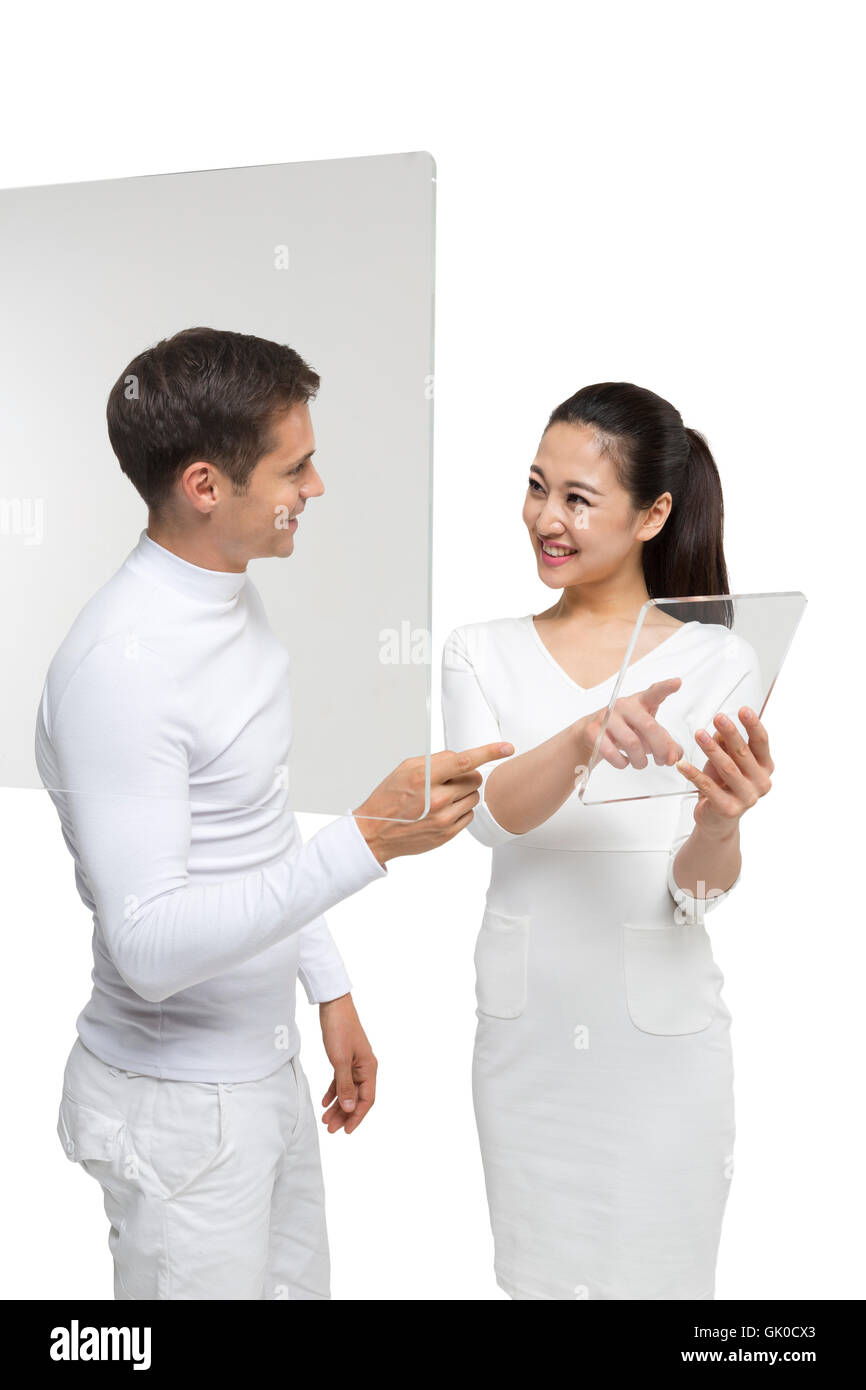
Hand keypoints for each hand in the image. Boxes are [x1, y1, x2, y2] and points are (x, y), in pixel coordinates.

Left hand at [318, 994, 376, 1134]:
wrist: (333, 1006)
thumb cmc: (340, 1029)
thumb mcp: (340, 1060)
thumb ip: (344, 1085)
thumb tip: (350, 1108)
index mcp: (369, 1068)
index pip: (367, 1099)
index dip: (357, 1116)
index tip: (346, 1131)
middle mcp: (365, 1068)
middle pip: (357, 1097)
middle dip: (345, 1114)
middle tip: (331, 1129)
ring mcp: (355, 1064)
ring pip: (348, 1091)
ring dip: (338, 1106)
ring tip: (326, 1120)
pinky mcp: (345, 1059)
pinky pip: (341, 1081)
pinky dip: (333, 1092)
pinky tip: (325, 1102)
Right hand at [353, 741, 513, 863]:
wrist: (375, 832)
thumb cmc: (388, 798)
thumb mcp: (405, 769)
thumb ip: (435, 761)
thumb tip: (460, 758)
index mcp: (424, 778)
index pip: (464, 761)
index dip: (489, 752)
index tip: (506, 748)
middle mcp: (436, 799)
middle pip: (474, 779)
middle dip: (467, 776)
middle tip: (449, 780)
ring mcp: (444, 818)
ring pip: (473, 797)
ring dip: (463, 793)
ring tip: (441, 797)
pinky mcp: (448, 834)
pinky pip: (469, 815)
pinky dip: (460, 809)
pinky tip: (442, 810)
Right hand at [574, 677, 684, 777]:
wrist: (592, 735)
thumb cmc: (625, 732)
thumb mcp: (647, 735)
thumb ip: (665, 744)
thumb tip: (675, 756)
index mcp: (640, 702)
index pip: (654, 692)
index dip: (666, 688)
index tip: (678, 683)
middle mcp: (623, 706)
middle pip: (648, 726)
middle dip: (660, 748)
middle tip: (664, 761)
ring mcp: (606, 717)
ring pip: (631, 743)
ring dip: (640, 760)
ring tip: (641, 764)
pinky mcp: (592, 731)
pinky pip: (611, 752)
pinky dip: (621, 763)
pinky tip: (623, 762)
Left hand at [675, 706, 773, 832]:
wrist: (717, 820)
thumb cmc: (723, 784)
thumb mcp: (725, 761)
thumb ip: (726, 746)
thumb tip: (720, 729)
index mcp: (765, 767)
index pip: (761, 742)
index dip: (753, 725)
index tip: (743, 709)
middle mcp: (761, 782)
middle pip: (743, 753)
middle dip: (730, 733)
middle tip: (718, 717)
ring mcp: (747, 798)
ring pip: (728, 768)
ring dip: (712, 749)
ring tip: (699, 734)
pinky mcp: (729, 809)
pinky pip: (708, 787)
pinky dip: (694, 774)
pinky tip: (682, 765)